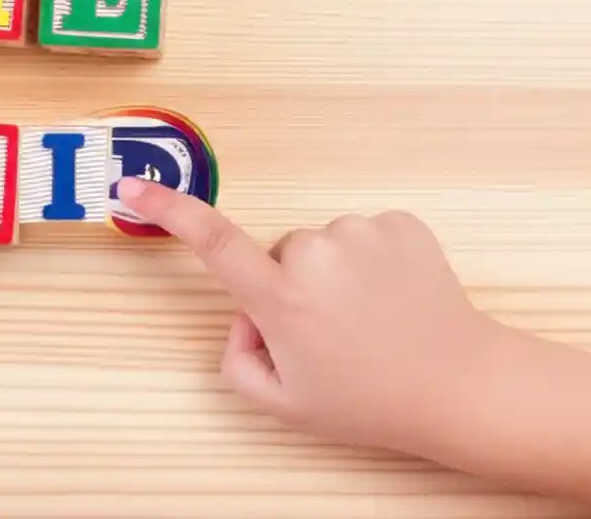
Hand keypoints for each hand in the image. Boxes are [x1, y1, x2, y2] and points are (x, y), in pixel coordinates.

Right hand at [117, 177, 502, 454]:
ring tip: (367, 320)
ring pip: (322, 246)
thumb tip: (244, 319)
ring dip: (332, 275)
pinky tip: (391, 299)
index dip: (167, 210)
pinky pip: (362, 237)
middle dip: (288, 287)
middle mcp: (317, 255)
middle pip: (277, 255)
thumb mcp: (285, 405)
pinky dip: (370, 263)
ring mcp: (362, 234)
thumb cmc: (371, 400)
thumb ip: (237, 361)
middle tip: (327, 335)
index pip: (211, 242)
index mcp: (283, 299)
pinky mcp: (400, 224)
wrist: (459, 385)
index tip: (132, 186)